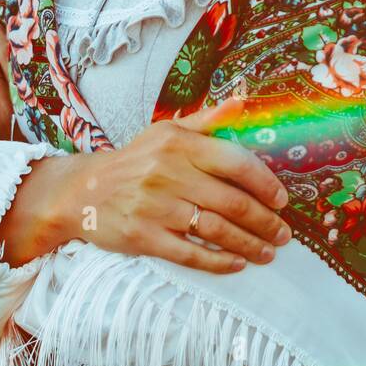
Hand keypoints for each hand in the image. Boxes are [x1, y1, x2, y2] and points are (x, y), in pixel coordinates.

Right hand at [65, 96, 292, 274]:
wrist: (82, 191)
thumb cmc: (134, 161)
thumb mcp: (166, 132)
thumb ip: (207, 120)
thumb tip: (242, 101)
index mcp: (179, 144)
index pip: (235, 162)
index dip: (265, 183)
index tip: (282, 200)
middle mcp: (169, 173)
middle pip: (232, 202)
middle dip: (265, 221)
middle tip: (283, 233)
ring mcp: (156, 207)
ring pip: (216, 230)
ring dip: (249, 244)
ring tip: (268, 252)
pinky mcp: (144, 237)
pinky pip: (190, 254)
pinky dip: (218, 262)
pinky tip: (237, 264)